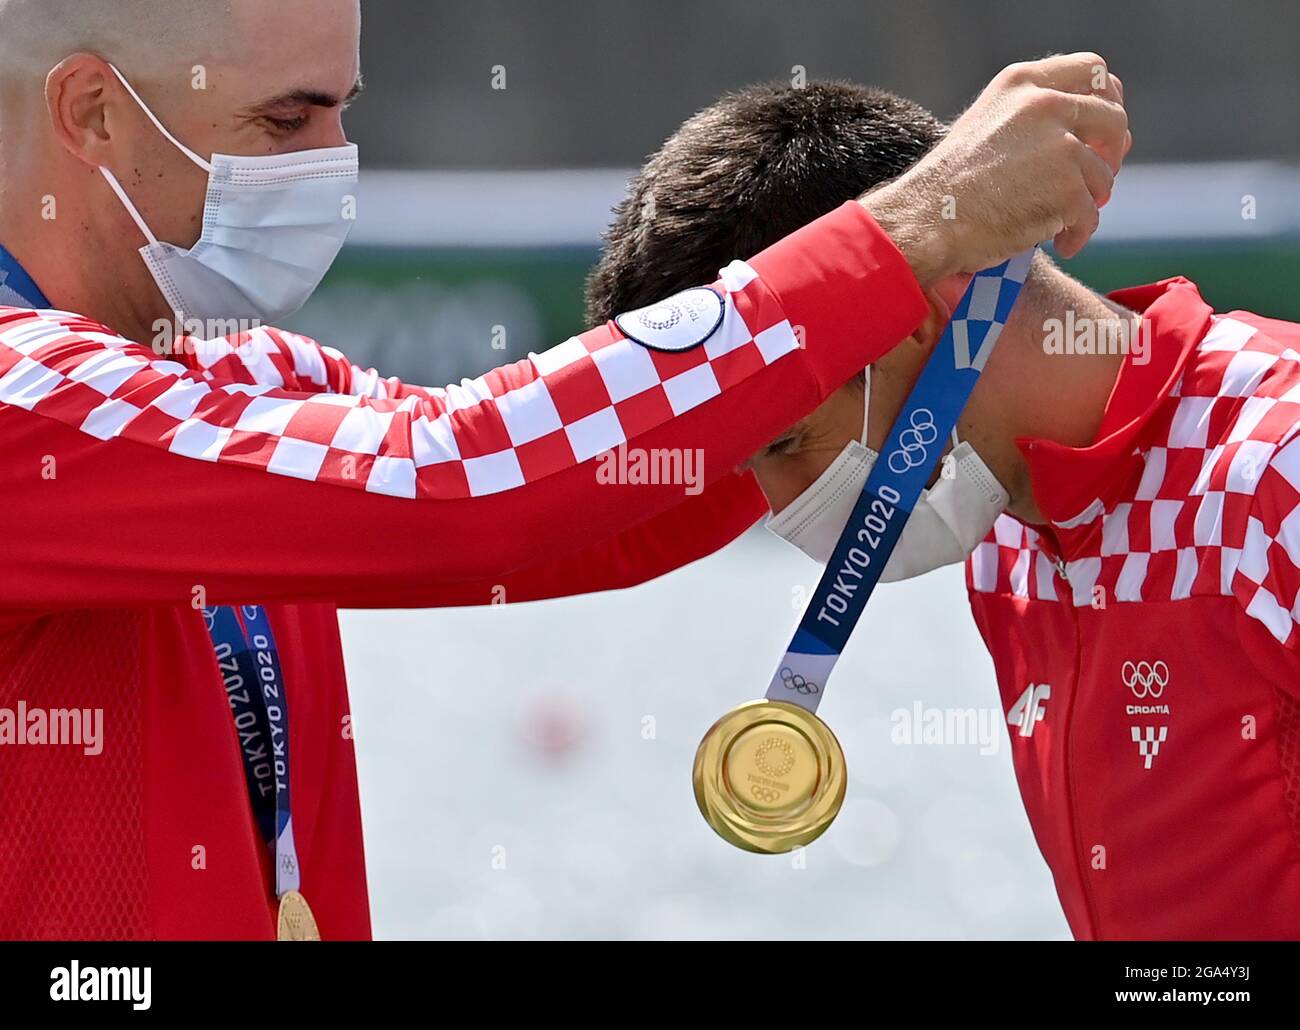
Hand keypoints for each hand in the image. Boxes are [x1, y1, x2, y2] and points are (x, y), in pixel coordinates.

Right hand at [863, 52, 1128, 282]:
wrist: (925, 221)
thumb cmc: (948, 186)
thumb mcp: (986, 126)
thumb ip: (1036, 120)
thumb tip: (1107, 137)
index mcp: (1021, 84)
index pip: (1092, 71)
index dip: (1106, 100)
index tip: (1100, 130)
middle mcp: (1044, 106)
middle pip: (1113, 120)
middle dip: (1110, 155)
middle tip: (1092, 184)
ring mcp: (1059, 147)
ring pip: (1103, 176)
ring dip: (1086, 204)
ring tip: (1055, 223)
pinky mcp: (1067, 189)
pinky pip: (1090, 217)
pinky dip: (1076, 236)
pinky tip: (1060, 243)